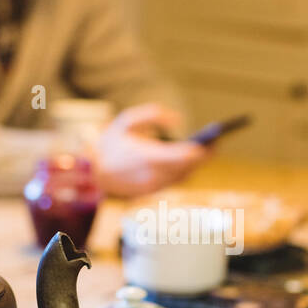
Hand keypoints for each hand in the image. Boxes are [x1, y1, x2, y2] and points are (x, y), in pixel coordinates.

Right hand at [90, 103, 207, 197]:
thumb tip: (177, 120)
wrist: (91, 173)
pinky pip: (174, 182)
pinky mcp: (151, 192)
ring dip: (195, 165)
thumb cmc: (110, 143)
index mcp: (147, 156)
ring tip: (208, 151)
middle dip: (203, 157)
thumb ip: (153, 114)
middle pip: (187, 167)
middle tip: (216, 143)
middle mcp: (153, 175)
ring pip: (183, 176)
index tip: (213, 141)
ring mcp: (152, 186)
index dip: (200, 150)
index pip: (182, 156)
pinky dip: (184, 171)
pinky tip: (192, 161)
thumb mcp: (126, 120)